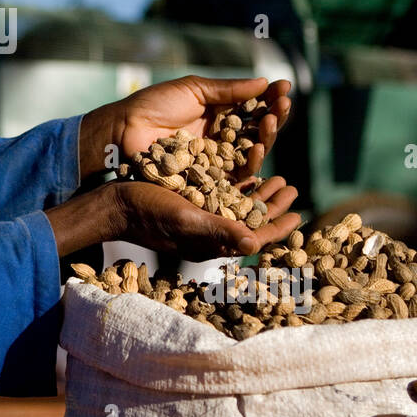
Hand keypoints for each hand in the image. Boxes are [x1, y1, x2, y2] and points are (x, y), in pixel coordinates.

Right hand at [47, 173, 299, 259]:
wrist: (117, 203)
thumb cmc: (148, 212)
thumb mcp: (186, 219)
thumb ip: (219, 230)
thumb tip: (254, 243)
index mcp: (213, 240)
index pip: (254, 237)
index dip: (278, 226)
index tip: (300, 213)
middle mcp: (211, 230)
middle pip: (251, 220)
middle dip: (274, 207)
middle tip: (292, 188)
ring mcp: (201, 215)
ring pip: (239, 206)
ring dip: (259, 194)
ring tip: (277, 178)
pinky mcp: (190, 201)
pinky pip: (222, 195)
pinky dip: (238, 185)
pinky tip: (248, 172)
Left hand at [79, 76, 291, 182]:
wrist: (126, 129)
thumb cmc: (155, 105)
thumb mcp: (195, 90)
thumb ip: (229, 90)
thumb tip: (264, 82)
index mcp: (219, 113)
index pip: (253, 107)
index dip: (270, 99)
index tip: (285, 88)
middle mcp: (222, 136)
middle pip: (258, 130)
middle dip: (274, 117)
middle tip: (283, 105)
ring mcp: (217, 158)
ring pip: (252, 152)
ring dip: (267, 137)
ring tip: (272, 121)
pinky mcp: (210, 177)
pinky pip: (236, 173)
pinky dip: (250, 161)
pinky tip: (258, 147)